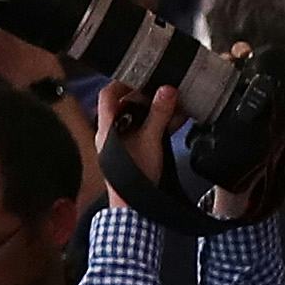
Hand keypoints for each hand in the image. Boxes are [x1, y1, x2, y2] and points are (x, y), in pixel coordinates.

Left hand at [95, 76, 187, 209]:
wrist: (136, 208)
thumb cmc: (136, 173)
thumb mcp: (150, 140)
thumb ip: (159, 114)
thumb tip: (167, 89)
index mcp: (107, 126)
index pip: (108, 94)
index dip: (123, 82)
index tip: (143, 76)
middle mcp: (111, 132)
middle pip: (125, 105)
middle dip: (147, 97)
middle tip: (166, 91)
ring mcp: (123, 144)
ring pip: (138, 120)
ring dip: (157, 112)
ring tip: (177, 105)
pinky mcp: (134, 154)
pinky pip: (145, 134)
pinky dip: (159, 126)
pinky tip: (177, 122)